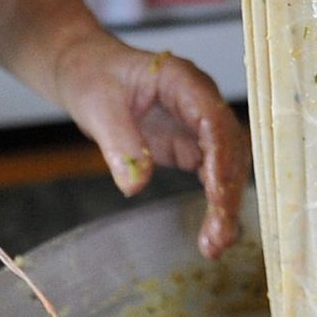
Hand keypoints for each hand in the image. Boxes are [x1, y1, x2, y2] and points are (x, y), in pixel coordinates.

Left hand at [53, 33, 249, 257]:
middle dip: (228, 193)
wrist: (87, 71)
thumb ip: (119, 143)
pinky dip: (214, 204)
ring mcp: (198, 125)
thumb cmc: (92, 75)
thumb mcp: (97, 107)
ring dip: (225, 204)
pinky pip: (212, 176)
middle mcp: (200, 102)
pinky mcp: (191, 145)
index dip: (220, 158)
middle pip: (229, 148)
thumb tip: (135, 185)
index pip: (214, 121)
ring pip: (227, 166)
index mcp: (182, 81)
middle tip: (219, 237)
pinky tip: (212, 235)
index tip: (217, 195)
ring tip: (215, 246)